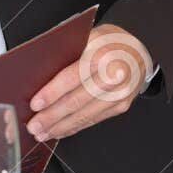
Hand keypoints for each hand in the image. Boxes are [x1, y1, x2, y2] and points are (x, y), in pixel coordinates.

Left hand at [26, 23, 152, 141]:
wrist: (139, 48)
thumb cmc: (108, 42)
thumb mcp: (86, 38)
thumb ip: (65, 55)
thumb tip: (36, 77)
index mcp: (101, 56)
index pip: (72, 77)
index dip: (51, 93)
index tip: (35, 105)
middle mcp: (113, 77)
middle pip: (77, 101)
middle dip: (52, 117)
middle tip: (33, 127)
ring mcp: (119, 94)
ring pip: (85, 115)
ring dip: (61, 127)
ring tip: (42, 134)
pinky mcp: (121, 106)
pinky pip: (94, 120)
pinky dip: (75, 127)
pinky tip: (60, 131)